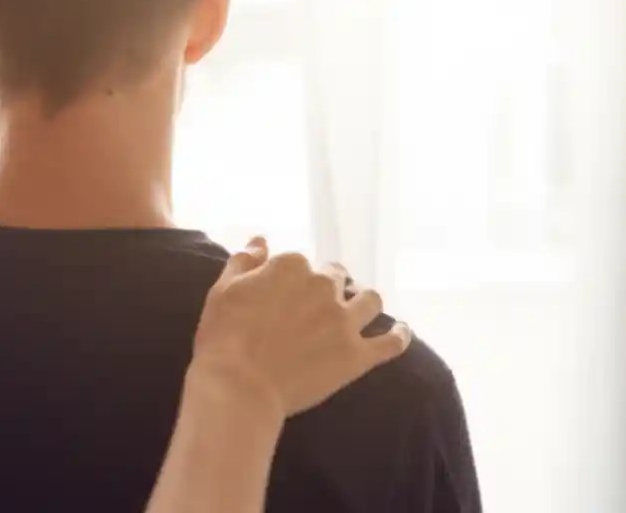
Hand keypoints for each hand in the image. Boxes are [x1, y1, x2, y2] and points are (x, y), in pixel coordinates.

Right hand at [190, 237, 410, 417]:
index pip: (299, 262)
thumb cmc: (223, 336)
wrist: (239, 385)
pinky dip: (399, 335)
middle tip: (317, 305)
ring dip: (365, 300)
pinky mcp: (358, 355)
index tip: (283, 293)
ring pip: (371, 300)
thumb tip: (261, 241)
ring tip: (358, 309)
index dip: (291, 277)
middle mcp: (324, 286)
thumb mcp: (223, 289)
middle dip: (331, 285)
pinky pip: (391, 342)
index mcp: (291, 266)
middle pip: (338, 276)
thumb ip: (244, 261)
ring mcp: (345, 321)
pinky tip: (402, 331)